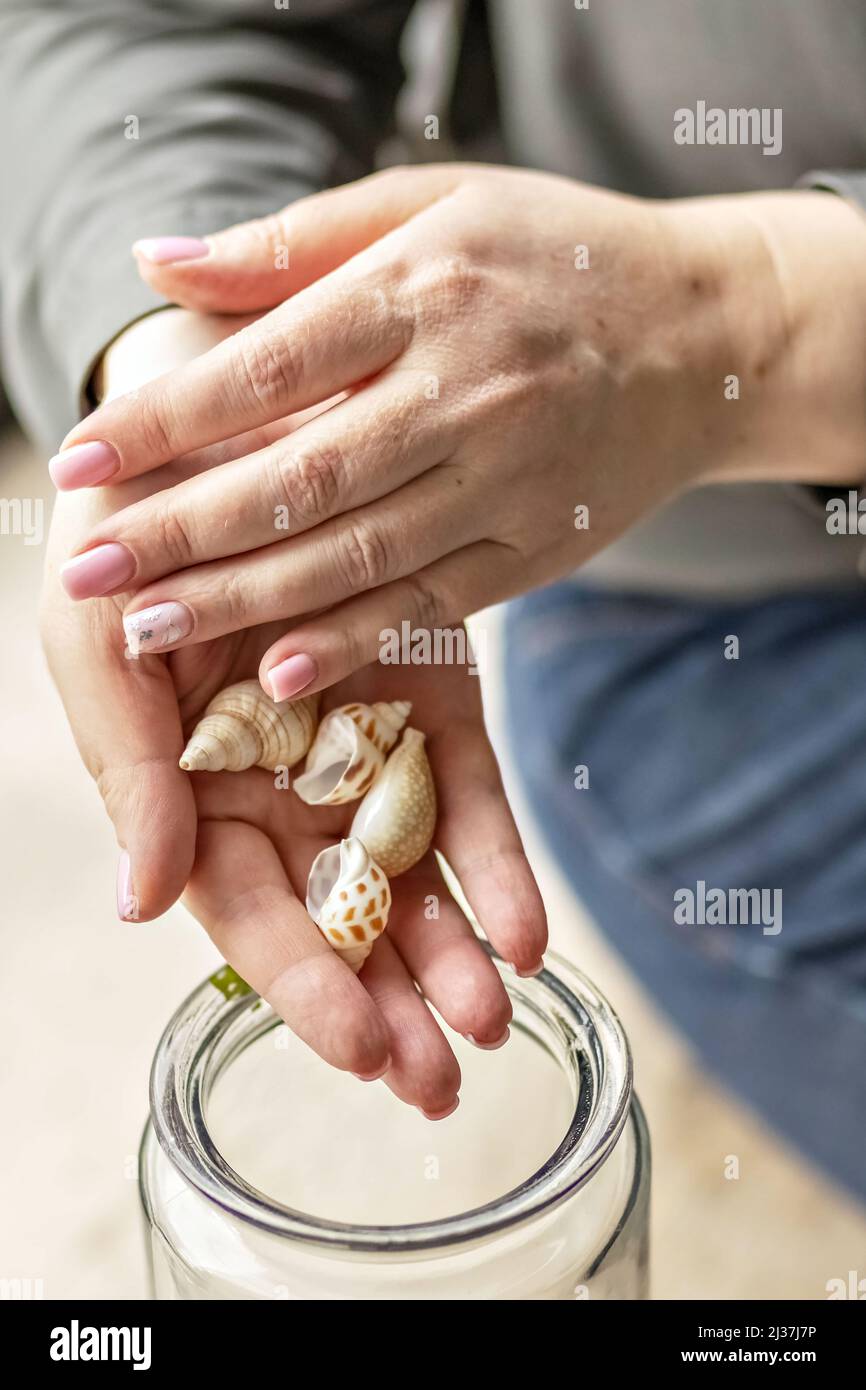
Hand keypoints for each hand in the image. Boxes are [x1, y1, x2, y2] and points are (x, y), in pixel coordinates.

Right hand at [42, 307, 545, 1113]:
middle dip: (390, 995)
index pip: (245, 907)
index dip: (299, 983)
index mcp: (194, 782)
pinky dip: (496, 856)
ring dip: (452, 946)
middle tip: (444, 1073)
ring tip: (499, 1015)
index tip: (358, 1050)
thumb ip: (127, 767)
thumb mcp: (97, 636)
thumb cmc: (133, 527)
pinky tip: (529, 926)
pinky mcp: (428, 688)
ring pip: (409, 866)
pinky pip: (464, 785)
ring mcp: (361, 735)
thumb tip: (147, 903)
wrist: (222, 400)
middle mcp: (280, 777)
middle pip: (338, 909)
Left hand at [51, 166, 865, 695]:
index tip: (80, 460)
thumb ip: (293, 242)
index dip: (167, 420)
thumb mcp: (431, 205)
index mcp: (427, 290)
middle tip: (89, 571)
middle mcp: (467, 391)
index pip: (269, 367)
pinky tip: (278, 669)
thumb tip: (158, 265)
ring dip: (244, 599)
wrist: (706, 336)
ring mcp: (507, 482)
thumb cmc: (552, 256)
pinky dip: (355, 641)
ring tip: (147, 626)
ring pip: (356, 555)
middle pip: (300, 478)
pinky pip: (432, 605)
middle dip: (182, 530)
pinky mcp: (536, 549)